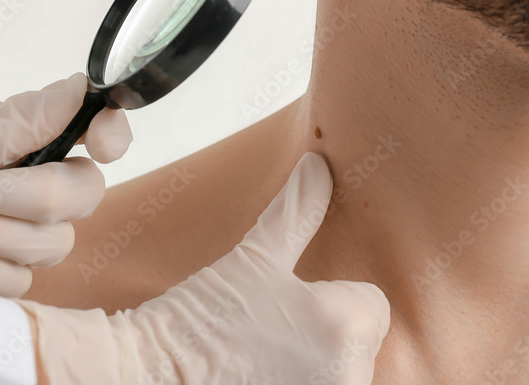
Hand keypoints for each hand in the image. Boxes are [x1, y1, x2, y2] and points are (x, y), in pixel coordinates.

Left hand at [0, 72, 132, 294]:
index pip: (90, 131)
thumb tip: (77, 86)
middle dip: (36, 196)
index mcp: (17, 141)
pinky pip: (22, 282)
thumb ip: (16, 123)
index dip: (110, 133)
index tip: (103, 143)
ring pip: (56, 242)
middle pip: (84, 191)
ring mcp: (14, 234)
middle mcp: (25, 185)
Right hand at [16, 152, 390, 384]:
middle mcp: (353, 373)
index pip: (371, 303)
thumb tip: (319, 165)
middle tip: (272, 334)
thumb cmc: (204, 317)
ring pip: (347, 370)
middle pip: (363, 341)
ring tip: (268, 362)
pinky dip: (304, 381)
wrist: (157, 371)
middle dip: (327, 335)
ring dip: (320, 365)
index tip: (285, 308)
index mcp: (349, 325)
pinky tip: (265, 378)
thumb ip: (297, 211)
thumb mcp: (254, 257)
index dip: (328, 299)